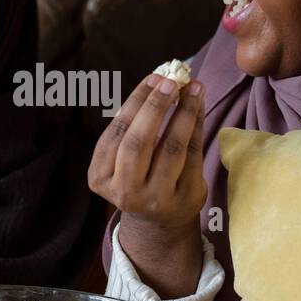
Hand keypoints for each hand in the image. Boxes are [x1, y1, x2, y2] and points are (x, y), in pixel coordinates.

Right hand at [89, 73, 207, 299]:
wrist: (159, 222)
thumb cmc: (138, 176)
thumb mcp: (122, 158)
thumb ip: (133, 125)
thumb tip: (160, 79)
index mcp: (101, 177)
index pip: (117, 132)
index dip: (135, 102)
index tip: (153, 78)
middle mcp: (125, 192)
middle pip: (138, 143)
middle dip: (155, 107)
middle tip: (171, 80)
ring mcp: (156, 199)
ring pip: (171, 148)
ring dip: (184, 113)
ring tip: (194, 88)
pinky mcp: (184, 199)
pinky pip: (193, 155)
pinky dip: (197, 127)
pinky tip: (199, 108)